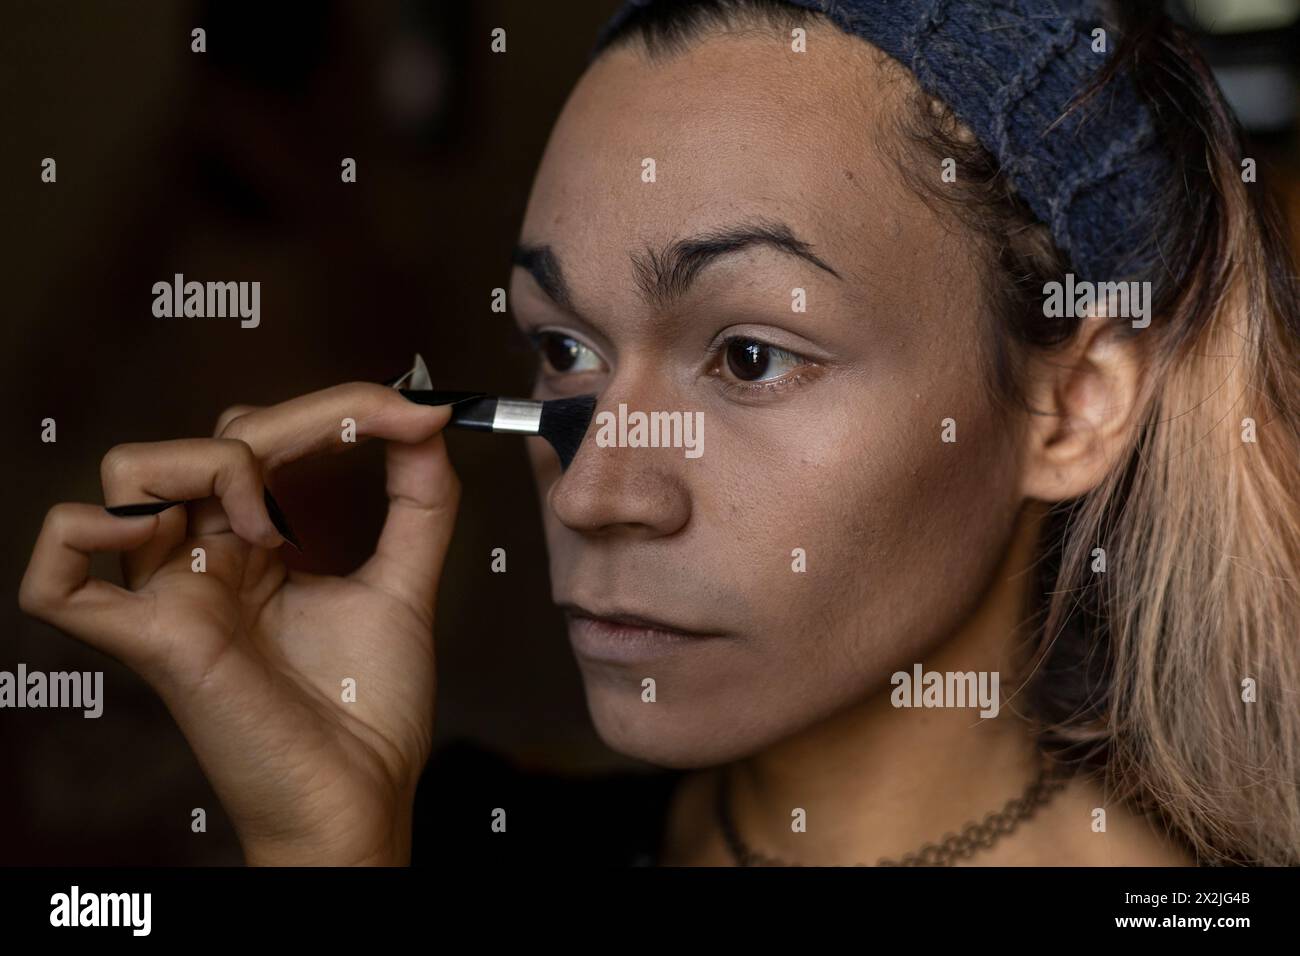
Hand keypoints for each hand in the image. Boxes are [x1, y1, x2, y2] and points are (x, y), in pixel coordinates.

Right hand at [19, 383, 459, 864]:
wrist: (364, 797)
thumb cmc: (370, 709)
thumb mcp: (405, 584)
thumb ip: (420, 504)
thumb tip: (427, 425)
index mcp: (257, 545)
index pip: (261, 437)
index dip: (333, 408)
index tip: (414, 412)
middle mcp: (207, 560)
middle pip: (210, 439)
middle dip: (301, 422)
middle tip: (380, 429)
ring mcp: (174, 596)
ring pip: (132, 473)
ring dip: (211, 462)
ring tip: (278, 524)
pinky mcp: (153, 641)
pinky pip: (60, 579)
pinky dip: (84, 532)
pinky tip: (173, 535)